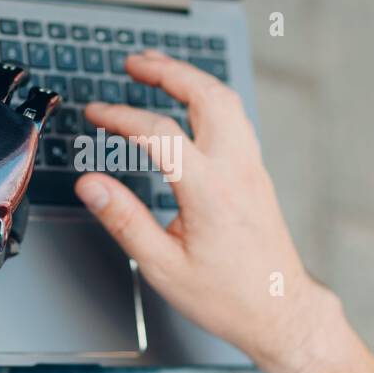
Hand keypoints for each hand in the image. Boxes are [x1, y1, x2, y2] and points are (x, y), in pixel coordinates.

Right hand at [75, 50, 339, 372]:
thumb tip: (92, 185)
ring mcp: (252, 168)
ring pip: (227, 100)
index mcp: (210, 192)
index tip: (95, 113)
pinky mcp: (257, 173)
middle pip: (206, 95)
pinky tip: (192, 103)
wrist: (280, 310)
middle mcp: (236, 170)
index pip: (160, 134)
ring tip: (159, 69)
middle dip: (167, 70)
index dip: (121, 116)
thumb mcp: (163, 267)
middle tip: (134, 62)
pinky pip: (236, 118)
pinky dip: (208, 98)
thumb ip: (125, 221)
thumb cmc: (228, 297)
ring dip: (191, 78)